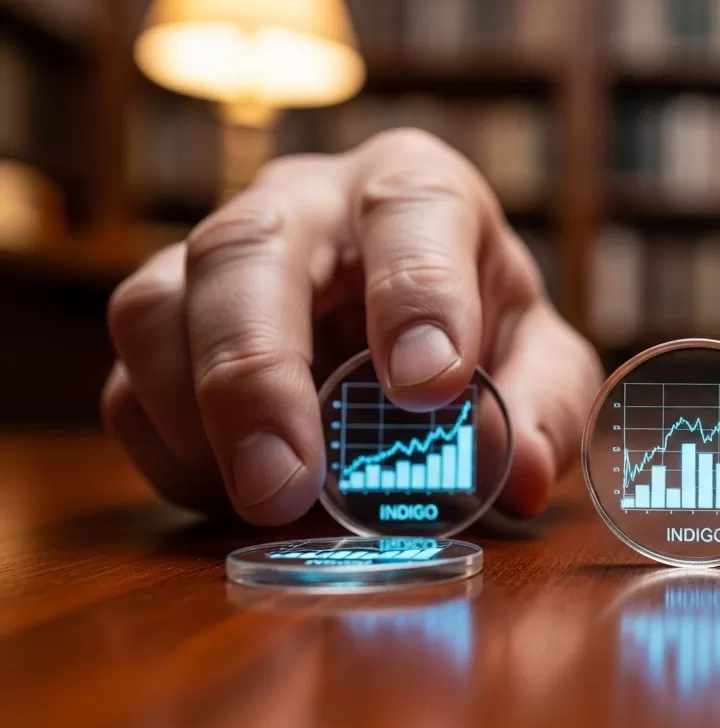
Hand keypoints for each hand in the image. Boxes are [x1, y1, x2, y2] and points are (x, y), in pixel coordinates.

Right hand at [103, 129, 602, 524]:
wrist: (410, 324)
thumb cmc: (478, 327)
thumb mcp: (540, 363)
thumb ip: (543, 408)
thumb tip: (518, 471)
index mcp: (416, 189)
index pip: (410, 210)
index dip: (417, 294)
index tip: (431, 387)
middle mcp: (306, 203)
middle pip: (245, 250)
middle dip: (257, 371)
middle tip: (289, 481)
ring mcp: (216, 256)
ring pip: (155, 306)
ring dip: (196, 414)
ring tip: (264, 497)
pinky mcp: (165, 326)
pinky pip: (126, 384)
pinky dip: (171, 450)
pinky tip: (233, 490)